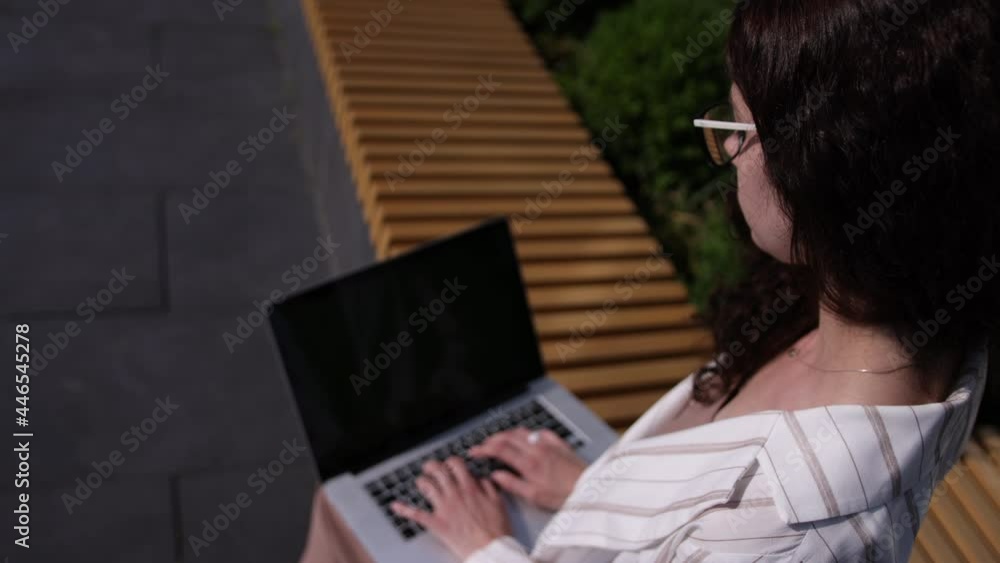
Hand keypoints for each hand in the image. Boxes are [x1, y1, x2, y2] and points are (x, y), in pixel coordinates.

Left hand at [390, 457, 511, 559]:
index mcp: (471, 488)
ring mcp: (444, 508)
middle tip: (430, 467)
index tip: (449, 464)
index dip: (451, 462)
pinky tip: (395, 506)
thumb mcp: (499, 502)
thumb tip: (480, 478)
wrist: (491, 550)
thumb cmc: (497, 529)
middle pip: (438, 471)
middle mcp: (455, 494)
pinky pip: (417, 514)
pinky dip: (404, 509)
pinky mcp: (437, 524)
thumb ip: (488, 486)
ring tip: (421, 481)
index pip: (456, 465)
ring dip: (421, 481)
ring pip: (427, 487)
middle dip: (432, 466)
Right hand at [469, 428, 585, 510]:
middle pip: (508, 436)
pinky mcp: (559, 443)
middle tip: (483, 445)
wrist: (589, 488)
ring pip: (522, 431)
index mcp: (529, 463)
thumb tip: (496, 476)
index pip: (499, 449)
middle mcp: (537, 449)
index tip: (474, 451)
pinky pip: (540, 432)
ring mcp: (548, 444)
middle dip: (492, 438)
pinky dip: (528, 433)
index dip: (483, 449)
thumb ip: (513, 484)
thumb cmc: (564, 496)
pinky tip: (527, 437)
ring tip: (500, 439)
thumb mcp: (535, 497)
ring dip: (508, 433)